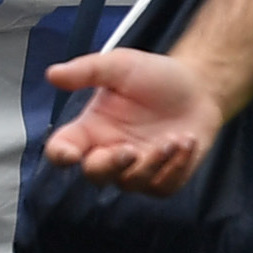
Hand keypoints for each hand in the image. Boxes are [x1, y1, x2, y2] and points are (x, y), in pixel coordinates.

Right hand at [40, 44, 221, 194]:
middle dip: (111, 165)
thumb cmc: (155, 76)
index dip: (60, 155)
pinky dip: (176, 167)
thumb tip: (52, 74)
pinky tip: (187, 141)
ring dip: (152, 163)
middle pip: (95, 174)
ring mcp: (136, 168)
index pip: (62, 149)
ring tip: (174, 138)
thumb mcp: (120, 66)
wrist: (199, 86)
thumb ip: (86, 71)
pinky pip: (162, 186)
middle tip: (130, 149)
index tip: (71, 153)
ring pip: (130, 182)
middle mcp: (109, 151)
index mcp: (90, 128)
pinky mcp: (164, 178)